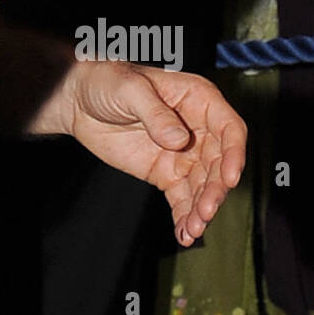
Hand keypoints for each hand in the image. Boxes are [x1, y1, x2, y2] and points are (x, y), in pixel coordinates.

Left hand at [62, 60, 246, 244]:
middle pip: (219, 164)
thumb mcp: (130, 89)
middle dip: (215, 189)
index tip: (229, 177)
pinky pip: (182, 198)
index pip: (229, 128)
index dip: (233, 154)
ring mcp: (183, 153)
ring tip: (194, 228)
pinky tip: (185, 233)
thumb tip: (178, 140)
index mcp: (198, 100)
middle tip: (206, 210)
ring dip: (202, 208)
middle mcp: (198, 129)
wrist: (80, 102)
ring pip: (203, 185)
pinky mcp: (166, 173)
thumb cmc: (108, 81)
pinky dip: (185, 216)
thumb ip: (155, 113)